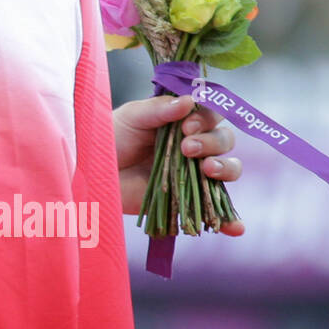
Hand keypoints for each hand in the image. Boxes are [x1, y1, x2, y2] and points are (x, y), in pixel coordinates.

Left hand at [114, 95, 244, 234]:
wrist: (92, 174)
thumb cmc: (111, 138)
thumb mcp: (132, 117)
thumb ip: (159, 109)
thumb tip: (188, 101)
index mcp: (182, 121)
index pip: (211, 115)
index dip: (206, 120)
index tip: (187, 126)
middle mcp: (193, 146)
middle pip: (224, 140)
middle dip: (213, 143)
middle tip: (188, 148)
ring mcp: (193, 174)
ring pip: (229, 169)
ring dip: (226, 168)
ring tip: (207, 170)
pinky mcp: (188, 200)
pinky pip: (216, 212)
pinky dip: (230, 220)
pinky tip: (235, 227)